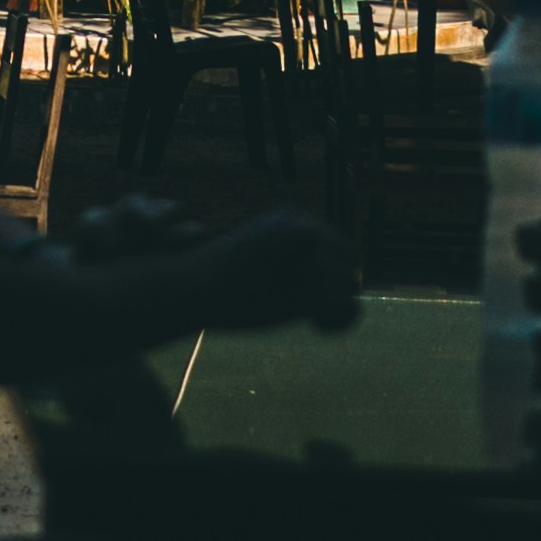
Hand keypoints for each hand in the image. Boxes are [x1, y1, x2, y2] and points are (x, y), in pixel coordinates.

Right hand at [198, 207, 358, 336]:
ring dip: (331, 305)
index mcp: (293, 216)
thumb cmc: (216, 277)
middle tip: (308, 308)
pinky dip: (337, 322)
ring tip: (305, 317)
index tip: (301, 289)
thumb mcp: (257, 252)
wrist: (190, 288)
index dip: (327, 270)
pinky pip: (348, 309)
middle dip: (334, 286)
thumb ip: (291, 257)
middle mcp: (308, 230)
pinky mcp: (316, 288)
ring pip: (349, 287)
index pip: (335, 243)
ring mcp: (313, 257)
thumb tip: (337, 276)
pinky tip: (314, 324)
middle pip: (348, 263)